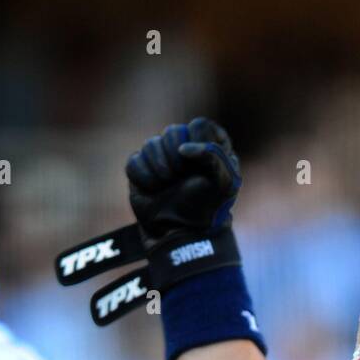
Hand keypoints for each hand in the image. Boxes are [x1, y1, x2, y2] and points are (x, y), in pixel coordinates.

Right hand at [125, 117, 240, 249]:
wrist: (183, 233)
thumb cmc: (208, 208)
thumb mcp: (225, 183)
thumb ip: (213, 156)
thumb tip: (183, 148)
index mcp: (209, 147)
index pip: (200, 126)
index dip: (199, 143)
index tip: (200, 166)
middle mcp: (184, 148)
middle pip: (172, 131)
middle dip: (176, 156)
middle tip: (181, 177)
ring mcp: (161, 158)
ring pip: (150, 144)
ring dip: (160, 167)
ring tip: (168, 184)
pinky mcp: (141, 170)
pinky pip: (135, 162)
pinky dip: (145, 177)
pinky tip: (155, 190)